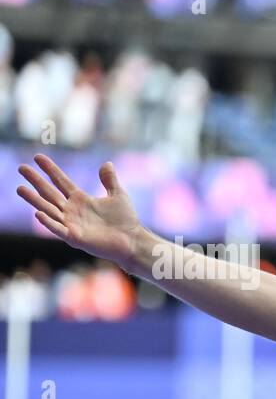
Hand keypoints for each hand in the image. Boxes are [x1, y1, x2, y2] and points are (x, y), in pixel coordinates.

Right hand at [17, 154, 143, 268]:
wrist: (133, 241)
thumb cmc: (126, 221)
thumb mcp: (118, 195)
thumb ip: (110, 180)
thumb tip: (107, 163)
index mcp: (80, 199)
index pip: (61, 181)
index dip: (50, 169)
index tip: (38, 157)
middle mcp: (72, 211)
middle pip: (49, 193)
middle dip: (35, 181)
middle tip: (21, 167)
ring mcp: (72, 224)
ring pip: (49, 210)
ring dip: (34, 200)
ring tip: (20, 189)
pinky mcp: (75, 238)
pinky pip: (59, 229)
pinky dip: (49, 223)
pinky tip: (38, 213)